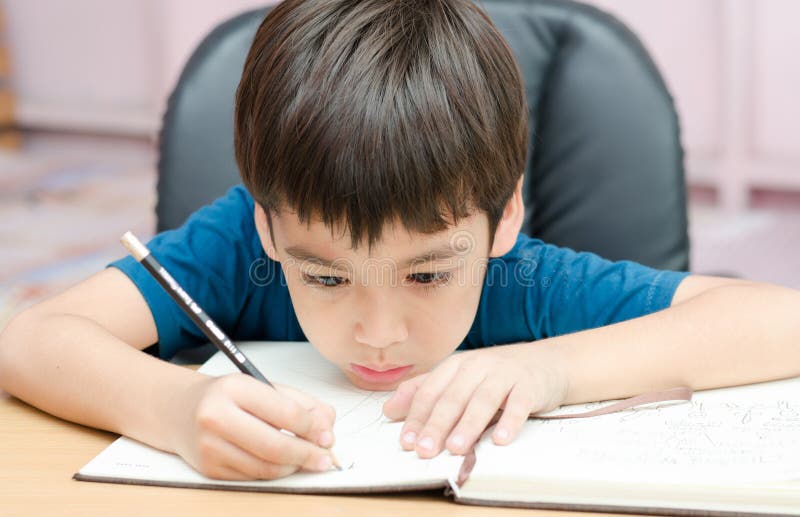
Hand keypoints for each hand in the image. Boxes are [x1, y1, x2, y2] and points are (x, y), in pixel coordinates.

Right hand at [173, 373, 336, 479]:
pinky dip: (274, 472)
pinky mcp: (208, 468)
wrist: (180, 410)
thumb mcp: (263, 387)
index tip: (327, 435)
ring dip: (293, 467)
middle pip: (274, 445)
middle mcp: (217, 417)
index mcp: (235, 388)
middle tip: (326, 458)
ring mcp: (209, 445)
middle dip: (307, 455)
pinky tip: (284, 464)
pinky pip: (252, 477)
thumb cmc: (228, 397)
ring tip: (307, 460)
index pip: (284, 412)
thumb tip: (327, 425)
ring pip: (265, 467)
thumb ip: (300, 403)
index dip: (312, 428)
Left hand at [382, 343, 568, 457]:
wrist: (547, 362)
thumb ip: (425, 392)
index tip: (407, 441)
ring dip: (468, 425)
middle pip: (453, 397)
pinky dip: (510, 421)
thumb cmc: (496, 375)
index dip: (417, 416)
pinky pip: (518, 404)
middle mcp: (478, 366)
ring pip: (482, 400)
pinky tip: (501, 439)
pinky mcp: (530, 385)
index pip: (430, 391)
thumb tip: (388, 410)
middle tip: (425, 449)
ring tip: (455, 448)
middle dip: (437, 424)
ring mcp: (505, 374)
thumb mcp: (459, 379)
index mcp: (456, 365)